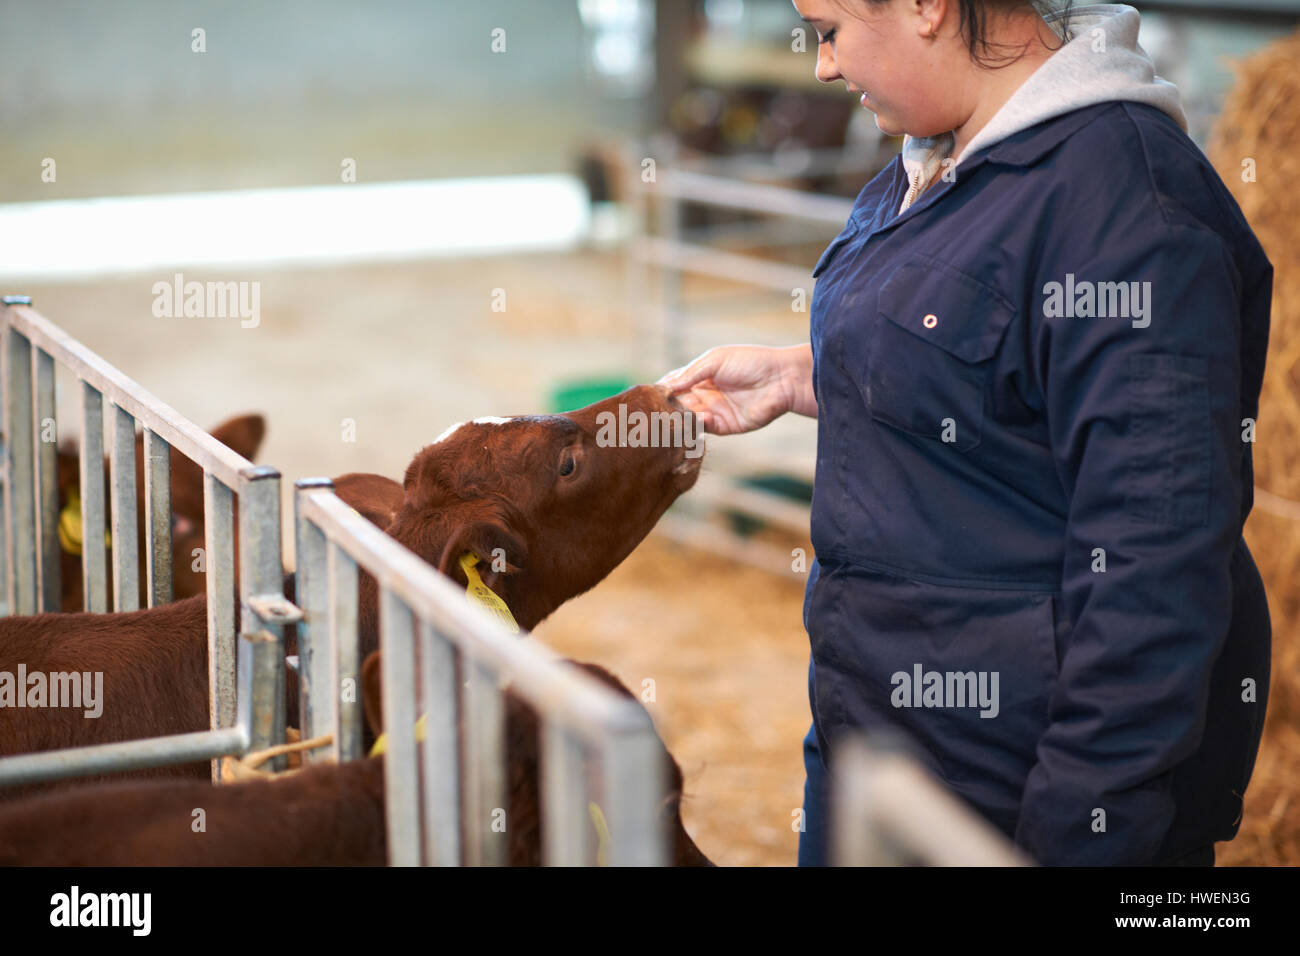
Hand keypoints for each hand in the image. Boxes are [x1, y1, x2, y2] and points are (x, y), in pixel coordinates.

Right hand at [656, 344, 814, 434]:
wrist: (781, 379)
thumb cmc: (750, 362)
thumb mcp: (716, 360)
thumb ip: (691, 373)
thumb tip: (667, 385)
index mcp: (700, 376)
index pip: (673, 385)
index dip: (660, 390)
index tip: (647, 395)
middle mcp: (704, 395)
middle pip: (677, 404)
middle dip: (666, 408)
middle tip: (654, 412)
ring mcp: (714, 412)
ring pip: (689, 419)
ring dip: (680, 418)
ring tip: (673, 416)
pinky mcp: (726, 426)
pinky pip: (706, 429)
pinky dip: (698, 425)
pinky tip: (698, 417)